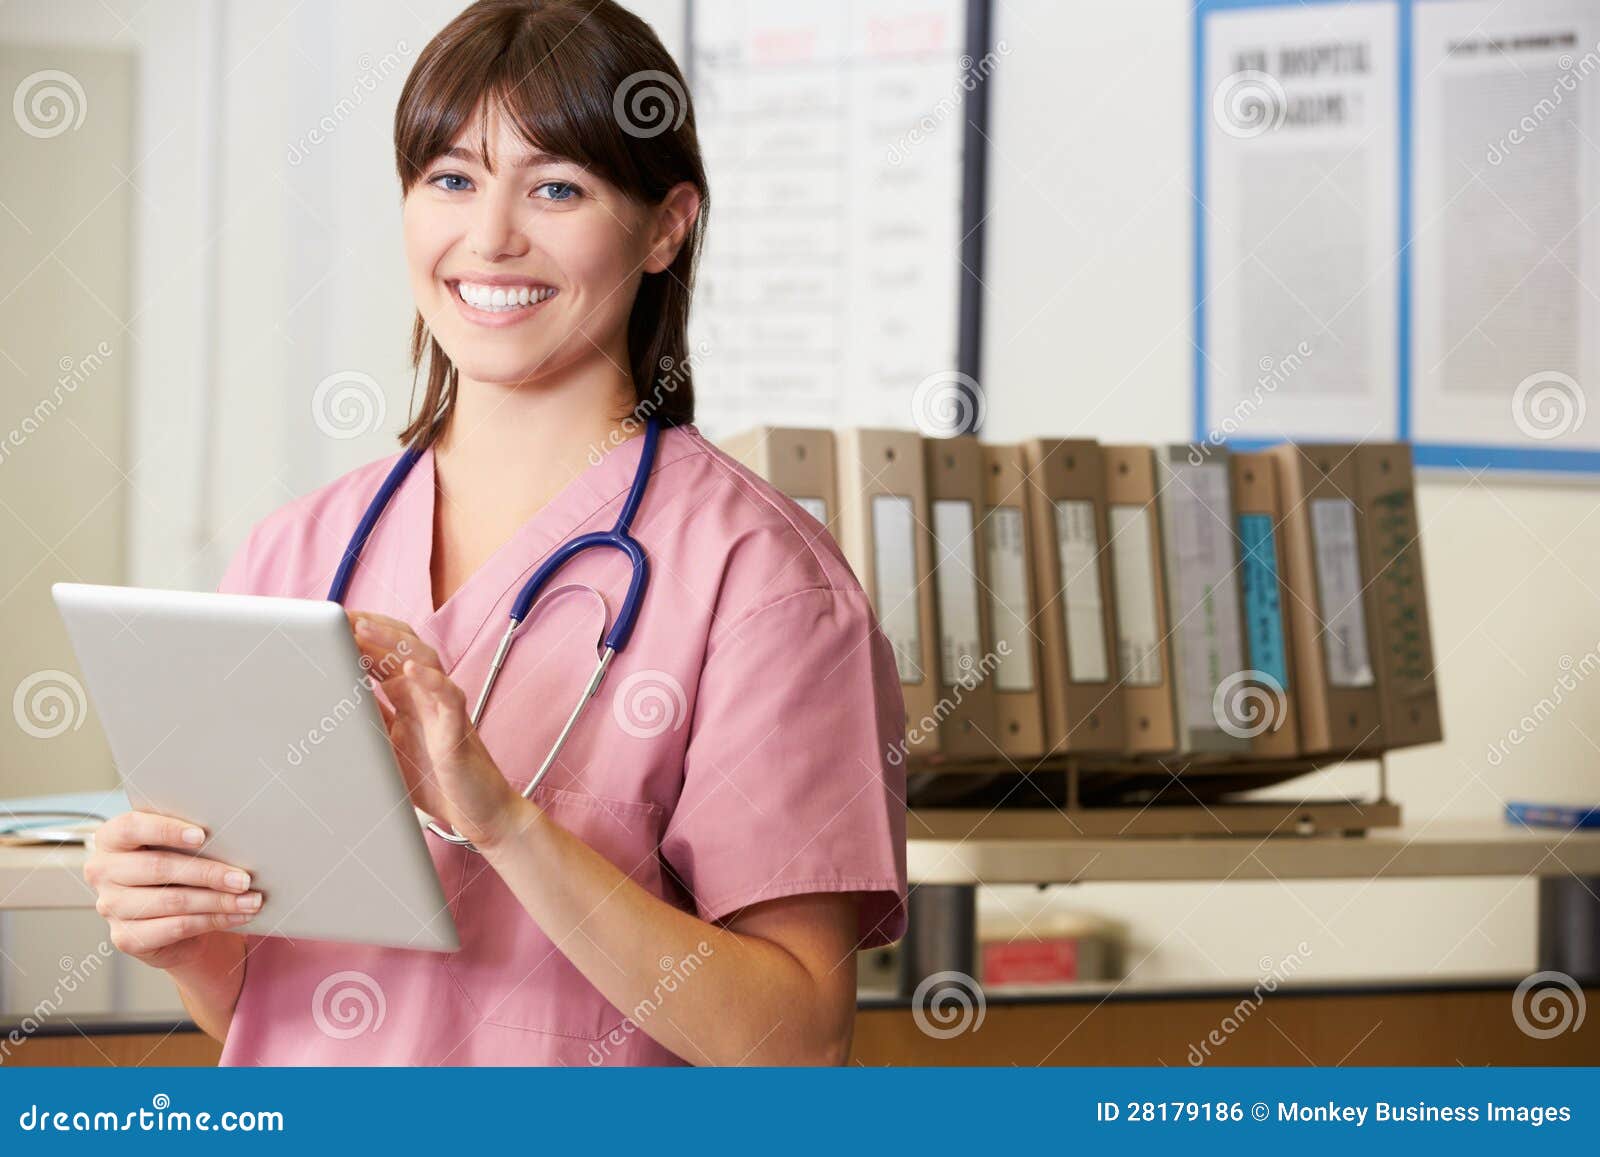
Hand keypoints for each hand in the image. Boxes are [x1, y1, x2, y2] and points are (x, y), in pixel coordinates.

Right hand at [83, 811, 259, 970]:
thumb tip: (233, 835)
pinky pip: (177, 927)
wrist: (172, 918)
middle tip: (244, 878)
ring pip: (173, 900)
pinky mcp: (126, 938)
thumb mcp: (179, 847)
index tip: (202, 835)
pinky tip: (238, 915)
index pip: (132, 828)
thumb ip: (189, 837)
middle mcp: (102, 872)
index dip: (166, 830)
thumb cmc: (179, 870)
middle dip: (209, 872)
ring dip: (219, 900)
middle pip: (159, 868)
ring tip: (251, 899)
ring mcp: (111, 907)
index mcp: (110, 839)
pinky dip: (214, 920)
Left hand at [346, 609, 535, 848]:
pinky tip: (413, 669)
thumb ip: (367, 721)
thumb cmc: (434, 780)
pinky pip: (449, 695)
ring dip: (393, 642)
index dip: (358, 635)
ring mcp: (443, 707)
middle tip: (340, 615)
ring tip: (365, 629)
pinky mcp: (459, 726)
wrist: (476, 811)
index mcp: (407, 696)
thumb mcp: (386, 747)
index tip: (328, 621)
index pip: (383, 653)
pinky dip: (431, 680)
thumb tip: (327, 701)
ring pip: (425, 659)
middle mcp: (426, 694)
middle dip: (371, 627)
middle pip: (402, 645)